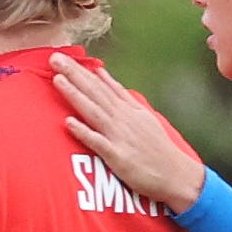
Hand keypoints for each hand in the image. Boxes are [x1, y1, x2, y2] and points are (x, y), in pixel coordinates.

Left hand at [52, 56, 213, 211]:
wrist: (177, 175)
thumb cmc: (156, 148)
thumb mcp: (141, 115)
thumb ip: (120, 95)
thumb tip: (100, 74)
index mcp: (128, 109)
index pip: (101, 85)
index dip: (81, 70)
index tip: (63, 56)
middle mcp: (124, 119)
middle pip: (96, 93)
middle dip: (75, 74)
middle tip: (54, 58)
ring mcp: (121, 137)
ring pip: (94, 112)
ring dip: (76, 95)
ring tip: (58, 79)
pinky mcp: (119, 157)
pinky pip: (98, 143)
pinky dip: (84, 132)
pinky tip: (68, 122)